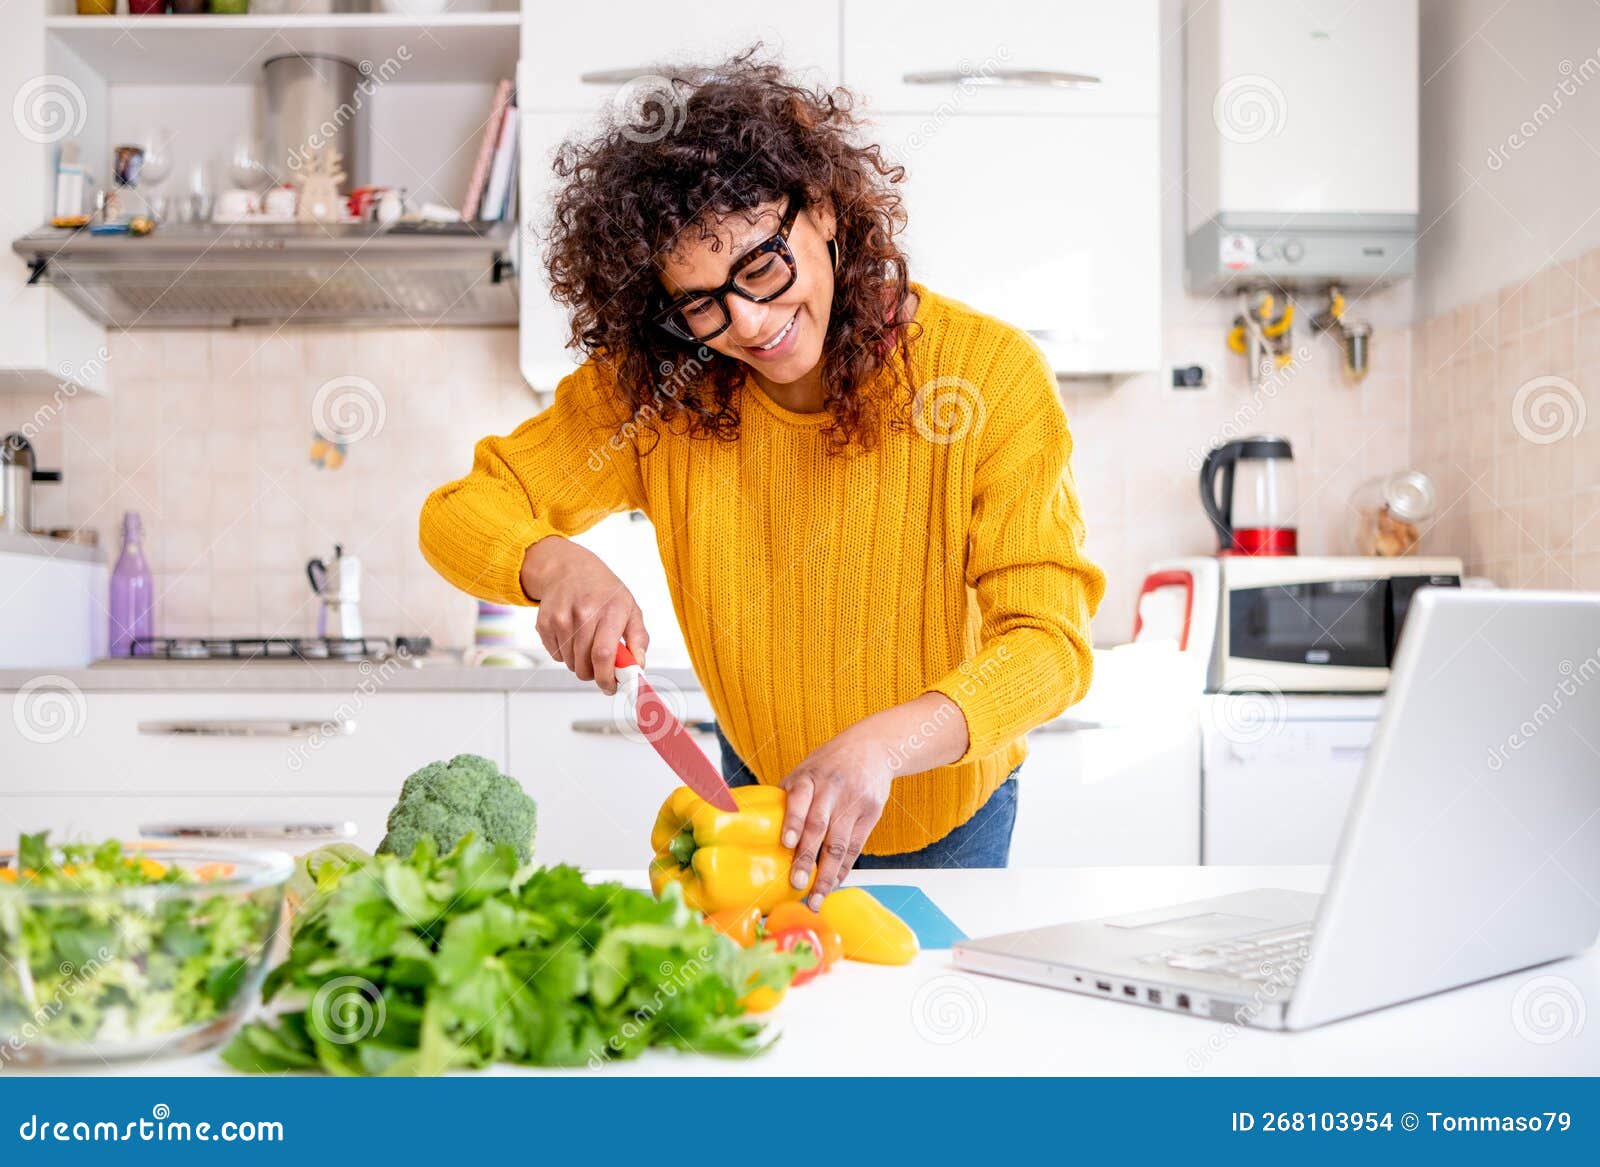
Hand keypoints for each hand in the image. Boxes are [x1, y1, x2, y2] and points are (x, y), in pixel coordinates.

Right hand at [520, 536, 647, 693]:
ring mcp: (560, 618)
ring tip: (587, 643)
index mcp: (610, 610)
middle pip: (585, 665)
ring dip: (580, 664)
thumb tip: (639, 666)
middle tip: (601, 667)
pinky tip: (572, 635)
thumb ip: (638, 639)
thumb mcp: (630, 608)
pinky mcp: (544, 623)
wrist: (569, 568)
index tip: (611, 686)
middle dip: (595, 674)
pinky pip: (556, 656)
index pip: (604, 655)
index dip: (607, 678)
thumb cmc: (603, 590)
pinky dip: (566, 654)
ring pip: (570, 664)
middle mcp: (583, 613)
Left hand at [779, 724, 896, 909]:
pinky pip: (856, 847)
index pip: (800, 798)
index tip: (786, 844)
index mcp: (809, 776)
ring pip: (839, 844)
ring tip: (815, 898)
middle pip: (819, 827)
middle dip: (807, 858)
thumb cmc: (828, 765)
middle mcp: (831, 789)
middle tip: (796, 884)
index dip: (793, 821)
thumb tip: (756, 827)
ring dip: (827, 875)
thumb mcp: (805, 770)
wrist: (872, 747)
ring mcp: (853, 802)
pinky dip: (844, 868)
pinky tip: (833, 884)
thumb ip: (788, 797)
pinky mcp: (870, 814)